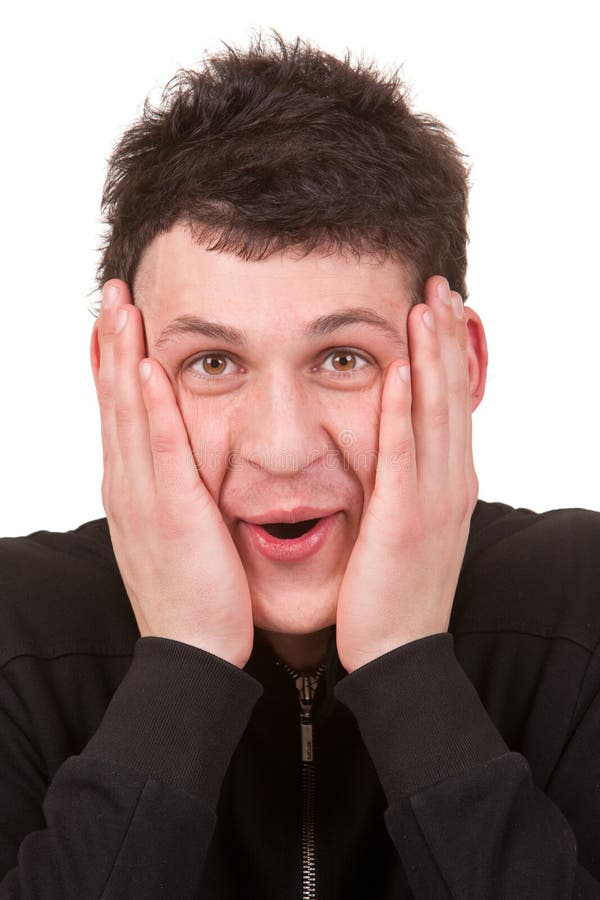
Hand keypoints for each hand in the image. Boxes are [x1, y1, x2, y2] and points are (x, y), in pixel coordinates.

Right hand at [92, 279, 253, 668]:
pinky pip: (160, 452)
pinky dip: (149, 409)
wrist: (194, 651)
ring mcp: (144, 499)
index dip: (111, 363)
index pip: (118, 414)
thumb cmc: (193, 591)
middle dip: (112, 343)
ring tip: (121, 306)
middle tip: (112, 292)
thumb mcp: (175, 531)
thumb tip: (178, 462)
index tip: (114, 320)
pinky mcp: (172, 514)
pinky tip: (143, 369)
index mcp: (132, 489)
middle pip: (114, 402)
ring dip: (122, 357)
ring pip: (128, 416)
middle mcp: (128, 486)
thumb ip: (173, 490)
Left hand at [335, 276, 477, 673]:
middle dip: (446, 338)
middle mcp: (449, 484)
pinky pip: (402, 456)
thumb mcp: (411, 525)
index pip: (450, 404)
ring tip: (427, 304)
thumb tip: (399, 448)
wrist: (398, 652)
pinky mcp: (404, 522)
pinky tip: (400, 370)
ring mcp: (431, 501)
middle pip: (450, 397)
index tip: (440, 306)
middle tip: (441, 284)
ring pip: (434, 415)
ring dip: (432, 356)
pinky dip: (403, 411)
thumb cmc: (395, 588)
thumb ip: (409, 482)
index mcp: (448, 483)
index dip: (449, 352)